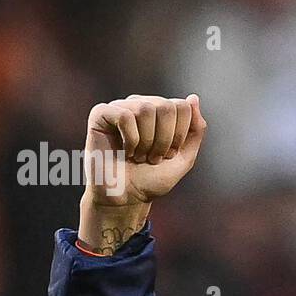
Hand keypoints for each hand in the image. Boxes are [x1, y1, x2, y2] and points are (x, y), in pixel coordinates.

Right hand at [83, 94, 206, 205]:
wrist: (125, 198)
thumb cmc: (151, 179)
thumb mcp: (184, 157)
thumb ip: (195, 130)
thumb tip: (193, 97)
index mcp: (160, 111)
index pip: (181, 106)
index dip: (179, 134)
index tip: (169, 154)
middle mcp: (140, 104)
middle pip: (166, 106)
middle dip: (165, 139)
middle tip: (154, 157)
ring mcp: (120, 107)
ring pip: (145, 109)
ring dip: (147, 141)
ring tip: (139, 156)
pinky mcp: (100, 114)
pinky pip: (124, 115)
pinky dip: (130, 139)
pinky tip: (126, 151)